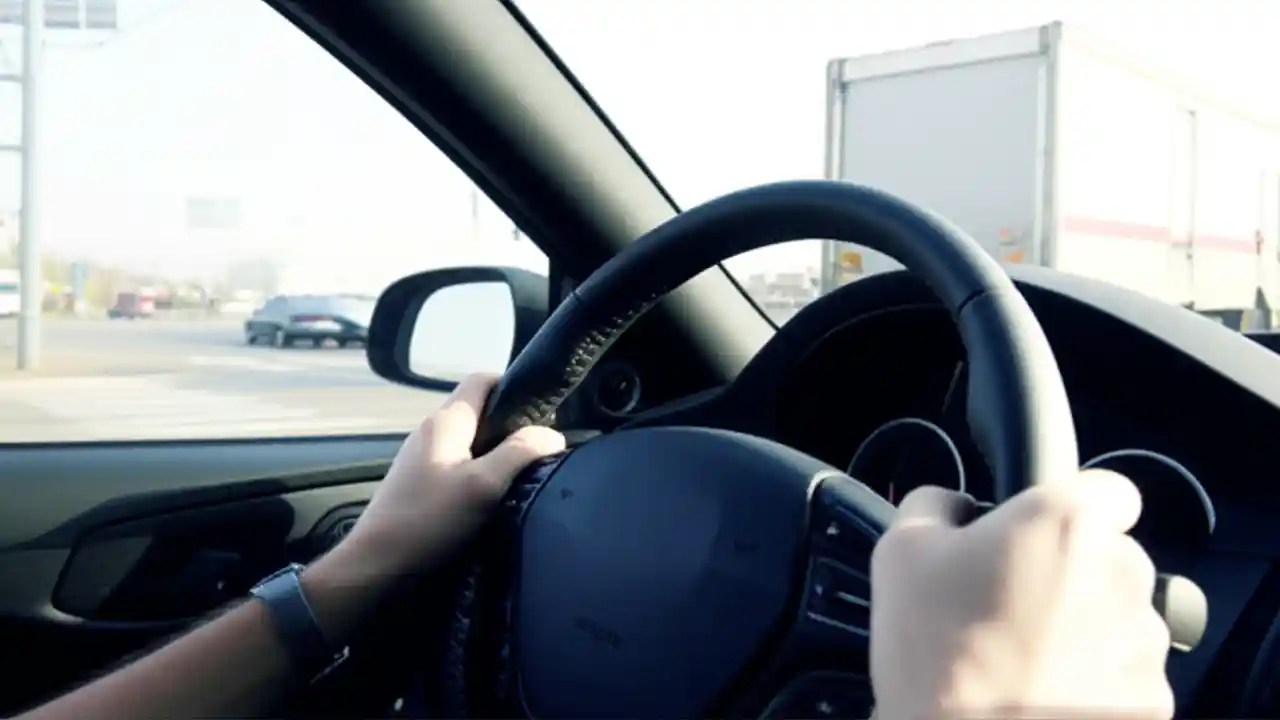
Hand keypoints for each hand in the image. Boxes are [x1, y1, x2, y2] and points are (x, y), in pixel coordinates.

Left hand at [341, 373, 565, 579]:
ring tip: (518, 483)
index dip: (514, 388)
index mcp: (447, 420)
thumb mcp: (484, 484)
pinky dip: (478, 477)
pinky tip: (490, 502)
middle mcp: (432, 431)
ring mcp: (422, 458)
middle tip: (536, 457)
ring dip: (496, 457)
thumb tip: (553, 434)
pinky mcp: (418, 484)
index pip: (483, 379)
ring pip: (470, 442)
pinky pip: (457, 467)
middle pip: (480, 412)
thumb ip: (520, 452)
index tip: (540, 418)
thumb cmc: (430, 519)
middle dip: (510, 429)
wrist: (376, 565)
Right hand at [869, 471, 1173, 719]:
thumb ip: (933, 505)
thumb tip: (951, 504)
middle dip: (1069, 574)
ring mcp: (1142, 642)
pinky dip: (1092, 680)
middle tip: (1009, 603)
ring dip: (1083, 628)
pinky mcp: (1150, 699)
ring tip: (1022, 658)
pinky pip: (1123, 673)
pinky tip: (1042, 691)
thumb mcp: (898, 555)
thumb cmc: (939, 655)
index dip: (1068, 509)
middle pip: (1109, 556)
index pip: (1108, 488)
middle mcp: (1122, 573)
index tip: (1036, 536)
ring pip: (1118, 616)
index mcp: (1067, 522)